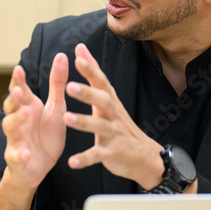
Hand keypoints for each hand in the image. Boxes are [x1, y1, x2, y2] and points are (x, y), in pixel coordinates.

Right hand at [0, 53, 68, 191]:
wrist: (38, 166)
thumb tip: (62, 55)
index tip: (19, 69)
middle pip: (11, 107)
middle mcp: (17, 121)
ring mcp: (15, 139)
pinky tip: (27, 153)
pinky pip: (17, 156)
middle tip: (19, 91)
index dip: (18, 81)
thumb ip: (57, 83)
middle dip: (14, 99)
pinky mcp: (17, 159)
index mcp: (27, 107)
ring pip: (11, 128)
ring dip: (16, 121)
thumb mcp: (56, 108)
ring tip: (25, 115)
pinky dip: (21, 154)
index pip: (19, 90)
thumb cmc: (45, 134)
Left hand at [63, 43, 164, 187]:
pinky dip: (85, 159)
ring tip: (66, 119)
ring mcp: (114, 134)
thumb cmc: (118, 123)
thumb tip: (80, 47)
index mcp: (109, 101)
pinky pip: (97, 156)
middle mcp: (113, 115)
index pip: (101, 82)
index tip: (77, 57)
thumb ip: (92, 74)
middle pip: (102, 101)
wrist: (143, 156)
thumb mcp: (107, 97)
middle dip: (87, 94)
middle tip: (68, 86)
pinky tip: (71, 162)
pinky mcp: (112, 153)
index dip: (91, 69)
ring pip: (99, 127)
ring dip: (83, 122)